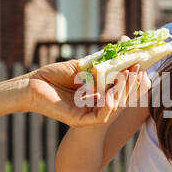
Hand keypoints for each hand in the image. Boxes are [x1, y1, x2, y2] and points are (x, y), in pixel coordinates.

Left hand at [25, 60, 149, 127]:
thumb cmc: (53, 76)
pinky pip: (99, 116)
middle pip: (119, 99)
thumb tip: (119, 51)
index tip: (140, 64)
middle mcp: (93, 107)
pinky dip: (107, 106)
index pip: (119, 90)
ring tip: (127, 77)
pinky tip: (111, 94)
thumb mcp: (81, 67)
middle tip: (139, 70)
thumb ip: (99, 64)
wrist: (31, 85)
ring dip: (122, 93)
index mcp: (95, 96)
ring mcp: (87, 115)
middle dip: (131, 85)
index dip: (131, 79)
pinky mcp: (78, 121)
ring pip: (112, 109)